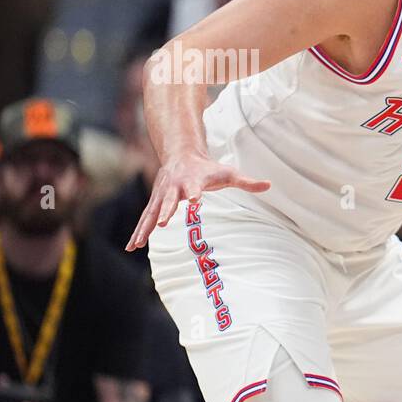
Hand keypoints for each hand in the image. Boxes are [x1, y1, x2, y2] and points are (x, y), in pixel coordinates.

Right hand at [126, 151, 270, 250]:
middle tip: (163, 224)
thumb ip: (247, 181)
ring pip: (151, 213)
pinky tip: (131, 247)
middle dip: (166, 212)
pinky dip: (138, 231)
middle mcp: (174, 187)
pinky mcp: (155, 201)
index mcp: (192, 180)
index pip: (194, 188)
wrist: (181, 154)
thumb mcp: (228, 173)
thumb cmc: (208, 167)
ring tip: (136, 245)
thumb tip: (269, 185)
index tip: (194, 200)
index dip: (194, 194)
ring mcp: (161, 194)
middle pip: (169, 200)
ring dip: (144, 229)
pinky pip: (145, 218)